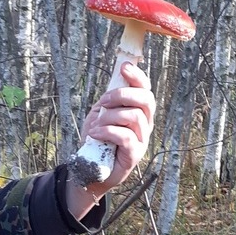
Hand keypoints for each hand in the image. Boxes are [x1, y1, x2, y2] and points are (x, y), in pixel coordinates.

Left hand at [66, 62, 154, 216]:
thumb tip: (116, 76)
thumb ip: (109, 99)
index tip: (123, 67)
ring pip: (133, 116)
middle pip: (146, 99)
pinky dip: (107, 131)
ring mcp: (142, 139)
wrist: (90, 167)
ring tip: (95, 125)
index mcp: (138, 110)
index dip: (137, 76)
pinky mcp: (134, 154)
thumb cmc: (97, 139)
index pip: (146, 89)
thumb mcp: (100, 114)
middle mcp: (145, 123)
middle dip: (122, 95)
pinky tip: (95, 134)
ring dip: (109, 117)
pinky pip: (125, 136)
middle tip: (103, 102)